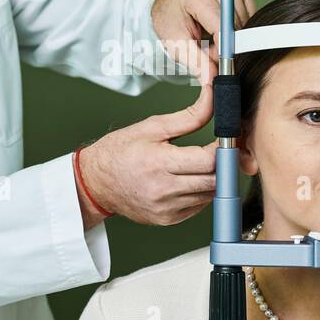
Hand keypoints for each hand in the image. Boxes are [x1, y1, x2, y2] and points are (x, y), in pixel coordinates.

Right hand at [76, 84, 216, 227]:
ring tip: (200, 165)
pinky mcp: (167, 219)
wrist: (95, 182)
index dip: (222, 148)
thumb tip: (212, 99)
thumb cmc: (119, 152)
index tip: (223, 140)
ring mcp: (166, 208)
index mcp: (159, 163)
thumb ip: (189, 116)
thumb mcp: (152, 126)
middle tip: (216, 152)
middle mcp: (163, 190)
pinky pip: (198, 207)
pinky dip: (201, 193)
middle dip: (222, 164)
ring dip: (213, 179)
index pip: (208, 160)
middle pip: (214, 180)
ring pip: (210, 195)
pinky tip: (189, 180)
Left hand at [151, 0, 256, 84]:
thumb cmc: (172, 22)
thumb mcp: (176, 45)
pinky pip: (250, 16)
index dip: (224, 48)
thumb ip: (195, 62)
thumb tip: (212, 77)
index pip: (221, 25)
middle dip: (226, 45)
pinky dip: (239, 29)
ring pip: (246, 23)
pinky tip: (223, 30)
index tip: (223, 65)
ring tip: (212, 40)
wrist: (171, 6)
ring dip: (234, 38)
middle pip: (236, 25)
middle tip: (209, 52)